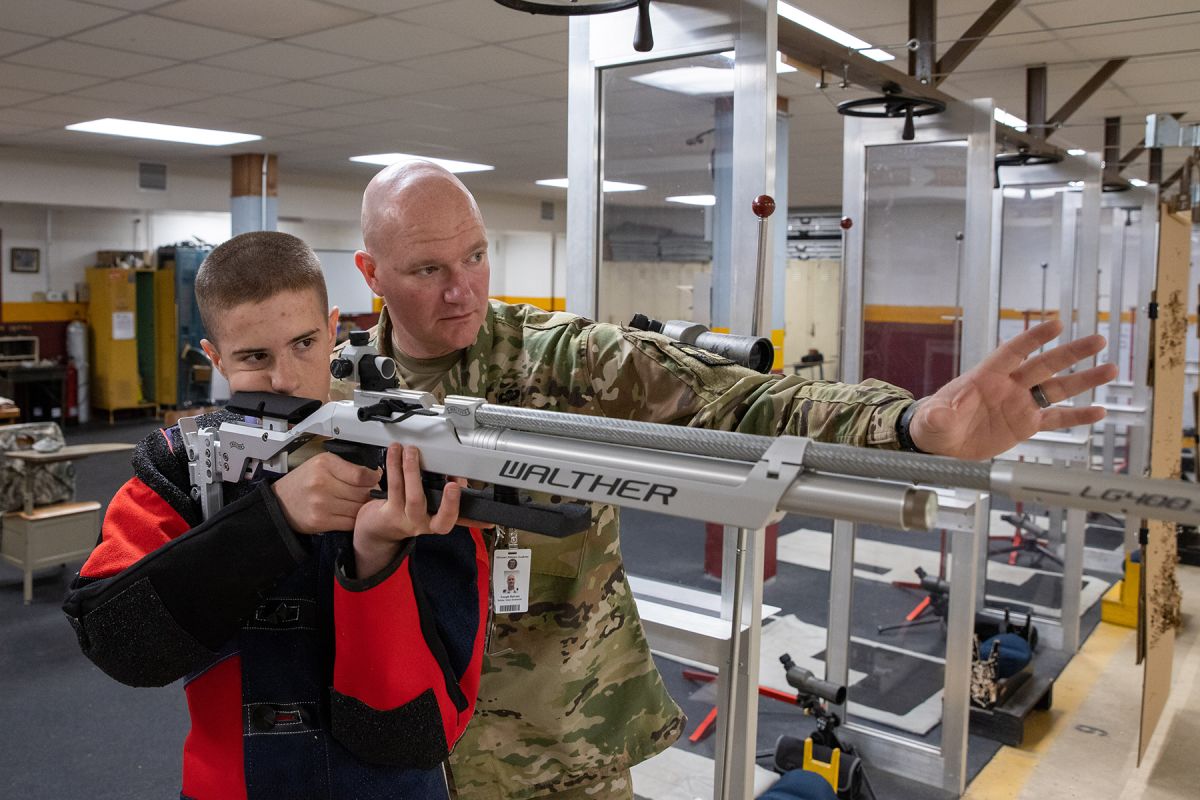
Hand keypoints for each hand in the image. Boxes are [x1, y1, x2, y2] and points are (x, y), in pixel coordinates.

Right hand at [271, 452, 380, 533]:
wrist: (280, 502)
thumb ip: (346, 466)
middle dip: (371, 493)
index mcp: (324, 465)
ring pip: (358, 508)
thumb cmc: (303, 481)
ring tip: (360, 502)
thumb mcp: (321, 463)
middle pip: (362, 492)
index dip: (374, 478)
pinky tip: (351, 513)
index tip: (375, 479)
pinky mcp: (320, 521)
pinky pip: (349, 522)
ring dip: (364, 507)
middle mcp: (322, 483)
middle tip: (371, 492)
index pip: (361, 474)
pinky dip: (354, 519)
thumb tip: (374, 474)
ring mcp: (321, 504)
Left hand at [353, 444, 474, 575]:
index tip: (484, 517)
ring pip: (413, 497)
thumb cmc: (408, 512)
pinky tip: (395, 453)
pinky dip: (394, 466)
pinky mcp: (389, 511)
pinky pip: (393, 487)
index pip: (459, 522)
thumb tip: (458, 474)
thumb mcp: (432, 505)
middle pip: (439, 518)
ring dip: (413, 470)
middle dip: (448, 500)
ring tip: (412, 451)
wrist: (378, 530)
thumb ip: (448, 491)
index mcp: (438, 521)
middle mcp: (424, 523)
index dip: (475, 522)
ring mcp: (406, 519)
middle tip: (453, 483)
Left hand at [909, 319, 1117, 459]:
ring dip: (1083, 380)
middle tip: (1099, 340)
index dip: (1033, 338)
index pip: (1013, 352)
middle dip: (1071, 353)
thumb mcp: (933, 420)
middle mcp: (1009, 386)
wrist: (940, 443)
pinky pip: (1055, 419)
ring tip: (1110, 370)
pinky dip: (1077, 417)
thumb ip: (939, 415)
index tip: (1056, 324)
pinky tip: (1099, 412)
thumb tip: (940, 413)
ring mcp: (1020, 404)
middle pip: (1045, 365)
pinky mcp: (1025, 425)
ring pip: (1057, 389)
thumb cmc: (934, 423)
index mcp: (986, 376)